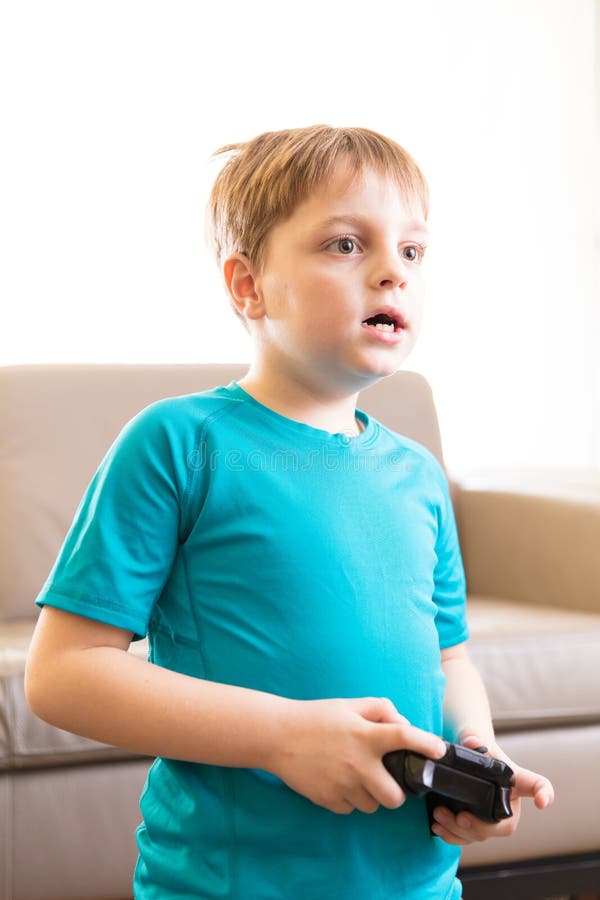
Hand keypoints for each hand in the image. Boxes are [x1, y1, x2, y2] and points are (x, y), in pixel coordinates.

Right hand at [271, 696, 446, 814]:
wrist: (277, 736)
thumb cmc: (316, 717)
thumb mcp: (349, 705)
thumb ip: (381, 709)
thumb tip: (404, 726)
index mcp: (364, 736)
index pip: (404, 738)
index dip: (426, 744)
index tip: (440, 750)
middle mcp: (357, 764)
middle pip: (394, 797)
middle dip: (397, 793)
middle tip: (388, 780)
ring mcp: (342, 785)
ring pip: (372, 806)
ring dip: (371, 795)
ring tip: (357, 776)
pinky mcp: (327, 800)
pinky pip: (350, 809)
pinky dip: (349, 799)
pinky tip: (339, 781)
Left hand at [430, 733, 554, 844]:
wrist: (466, 761)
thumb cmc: (478, 752)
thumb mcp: (477, 742)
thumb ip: (474, 739)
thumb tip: (471, 741)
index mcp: (516, 780)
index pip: (538, 785)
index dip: (544, 794)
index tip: (541, 801)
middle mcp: (509, 804)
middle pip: (504, 826)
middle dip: (482, 826)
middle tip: (461, 817)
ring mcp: (492, 819)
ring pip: (482, 836)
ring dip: (459, 831)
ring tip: (439, 816)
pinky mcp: (475, 827)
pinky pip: (467, 839)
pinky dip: (452, 836)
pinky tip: (437, 827)